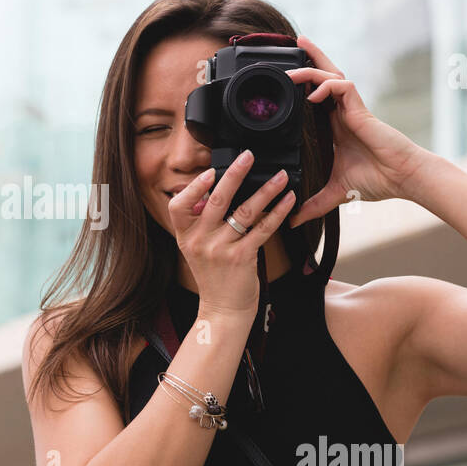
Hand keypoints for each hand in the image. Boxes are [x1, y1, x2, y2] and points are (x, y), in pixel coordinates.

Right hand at [167, 150, 297, 318]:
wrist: (223, 310)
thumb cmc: (214, 278)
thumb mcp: (197, 250)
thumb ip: (201, 223)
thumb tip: (214, 191)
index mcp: (186, 236)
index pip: (178, 206)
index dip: (194, 187)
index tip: (210, 172)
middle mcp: (201, 241)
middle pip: (216, 200)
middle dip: (234, 174)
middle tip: (248, 156)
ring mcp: (221, 250)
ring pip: (244, 211)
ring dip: (265, 190)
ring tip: (281, 176)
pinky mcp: (242, 258)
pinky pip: (263, 229)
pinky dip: (277, 212)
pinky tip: (288, 200)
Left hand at [284, 35, 432, 227]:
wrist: (403, 180)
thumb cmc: (377, 181)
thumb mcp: (336, 193)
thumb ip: (314, 204)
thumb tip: (293, 220)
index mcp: (335, 125)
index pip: (316, 95)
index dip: (303, 82)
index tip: (283, 76)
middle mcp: (342, 113)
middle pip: (324, 76)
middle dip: (309, 58)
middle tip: (291, 43)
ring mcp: (352, 109)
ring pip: (331, 76)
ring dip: (310, 70)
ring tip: (290, 71)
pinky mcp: (362, 111)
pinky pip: (342, 88)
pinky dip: (326, 88)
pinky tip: (314, 96)